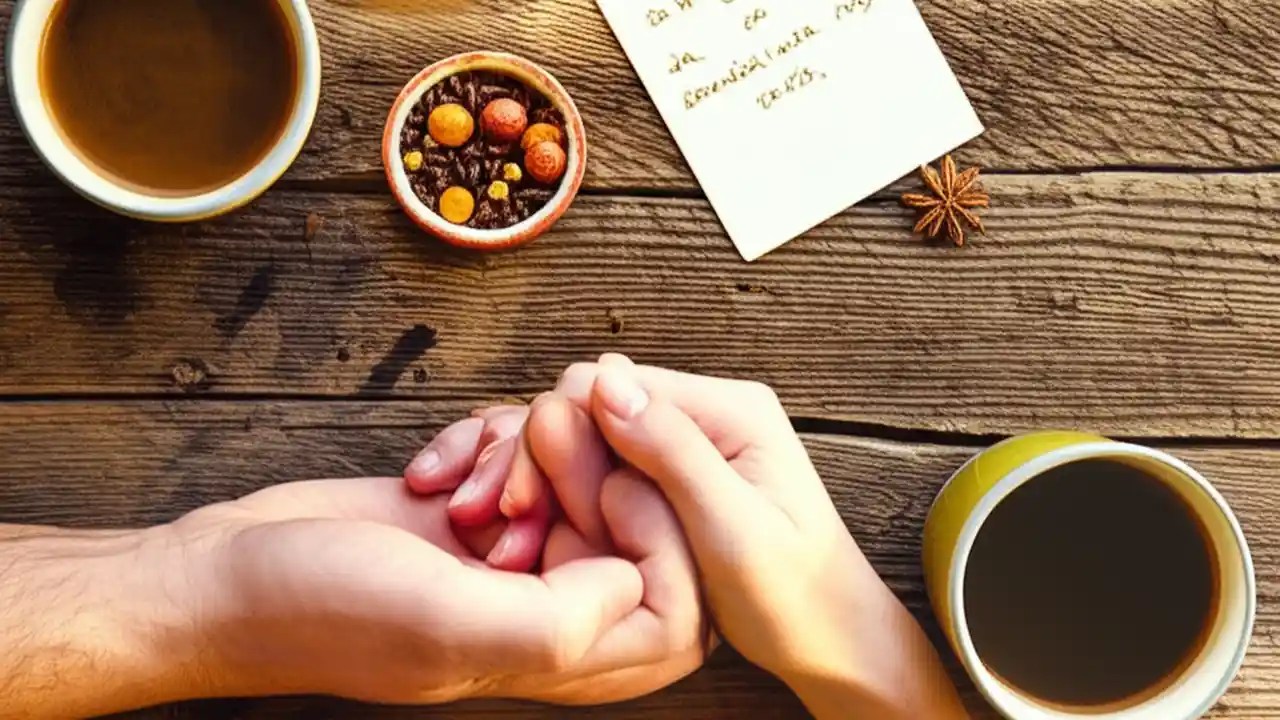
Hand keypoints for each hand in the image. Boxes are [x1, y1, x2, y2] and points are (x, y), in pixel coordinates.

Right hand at [162, 467, 705, 705]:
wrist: (228, 573)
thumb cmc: (322, 609)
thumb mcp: (447, 623)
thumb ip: (561, 622)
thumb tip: (638, 580)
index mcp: (555, 660)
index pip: (675, 611)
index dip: (662, 538)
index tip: (613, 479)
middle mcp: (542, 613)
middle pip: (632, 535)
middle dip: (596, 472)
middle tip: (545, 435)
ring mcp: (507, 561)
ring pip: (576, 483)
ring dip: (533, 452)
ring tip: (474, 463)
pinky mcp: (473, 517)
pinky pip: (521, 461)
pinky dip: (487, 445)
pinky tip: (435, 468)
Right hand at [500, 355, 967, 719]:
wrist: (833, 643)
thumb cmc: (794, 600)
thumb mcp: (731, 530)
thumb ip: (672, 452)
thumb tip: (604, 382)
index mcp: (731, 408)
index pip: (609, 382)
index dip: (559, 431)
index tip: (528, 500)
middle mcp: (713, 408)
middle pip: (598, 402)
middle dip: (554, 455)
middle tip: (522, 524)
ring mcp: (697, 438)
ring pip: (597, 434)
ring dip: (562, 477)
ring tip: (539, 533)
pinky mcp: (683, 470)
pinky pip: (613, 463)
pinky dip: (582, 494)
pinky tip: (570, 533)